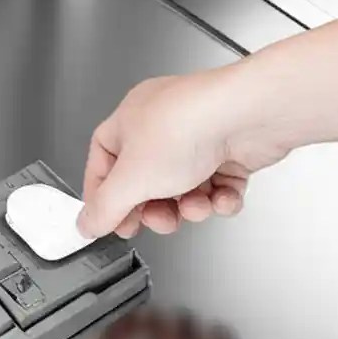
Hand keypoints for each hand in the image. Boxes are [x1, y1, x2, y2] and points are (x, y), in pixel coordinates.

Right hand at [77, 69, 289, 238]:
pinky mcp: (231, 151)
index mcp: (130, 120)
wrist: (250, 115)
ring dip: (191, 207)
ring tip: (196, 205)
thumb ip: (104, 208)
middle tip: (160, 219)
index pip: (104, 162)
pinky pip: (218, 187)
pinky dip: (220, 200)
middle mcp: (162, 126)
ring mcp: (199, 137)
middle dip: (154, 209)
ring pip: (184, 189)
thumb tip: (87, 224)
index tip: (108, 221)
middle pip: (145, 181)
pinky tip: (222, 198)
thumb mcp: (131, 179)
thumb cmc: (190, 125)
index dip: (103, 195)